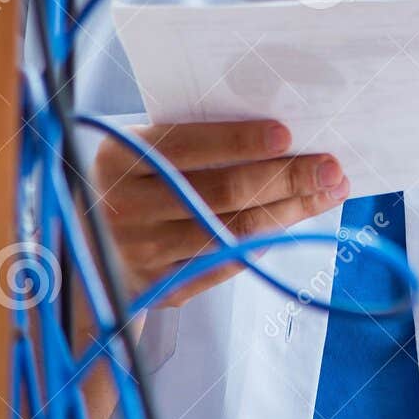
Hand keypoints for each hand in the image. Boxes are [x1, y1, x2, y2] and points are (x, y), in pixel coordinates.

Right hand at [91, 119, 350, 309]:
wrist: (88, 246)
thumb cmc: (135, 178)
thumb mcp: (142, 148)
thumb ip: (189, 137)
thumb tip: (277, 131)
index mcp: (119, 158)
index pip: (187, 146)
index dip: (239, 141)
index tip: (287, 134)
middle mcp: (125, 208)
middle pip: (221, 192)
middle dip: (285, 178)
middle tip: (330, 167)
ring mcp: (143, 253)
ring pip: (232, 231)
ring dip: (289, 211)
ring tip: (329, 191)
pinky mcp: (162, 287)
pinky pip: (226, 262)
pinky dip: (267, 239)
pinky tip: (297, 219)